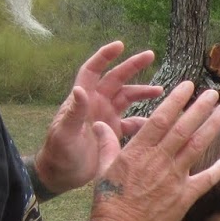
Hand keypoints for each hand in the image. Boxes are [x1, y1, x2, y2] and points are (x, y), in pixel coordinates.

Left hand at [30, 42, 162, 194]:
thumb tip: (80, 89)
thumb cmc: (58, 154)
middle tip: (150, 55)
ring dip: (143, 92)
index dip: (105, 56)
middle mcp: (96, 104)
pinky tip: (159, 122)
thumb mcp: (64, 133)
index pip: (92, 71)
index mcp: (83, 100)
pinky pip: (133, 122)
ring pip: (127, 98)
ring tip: (161, 91)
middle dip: (132, 66)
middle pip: (116, 79)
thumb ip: (74, 112)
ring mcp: (106, 117)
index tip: (120, 45)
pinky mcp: (114, 132)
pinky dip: (145, 120)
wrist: (61, 175)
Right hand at [88, 82, 219, 220]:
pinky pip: (205, 181)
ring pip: (197, 147)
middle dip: (200, 108)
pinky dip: (217, 170)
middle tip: (214, 94)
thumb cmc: (108, 203)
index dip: (176, 100)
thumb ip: (107, 144)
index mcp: (138, 151)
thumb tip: (100, 125)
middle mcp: (158, 161)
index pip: (160, 119)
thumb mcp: (103, 170)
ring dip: (213, 127)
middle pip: (184, 128)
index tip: (188, 86)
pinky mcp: (183, 198)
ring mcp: (173, 179)